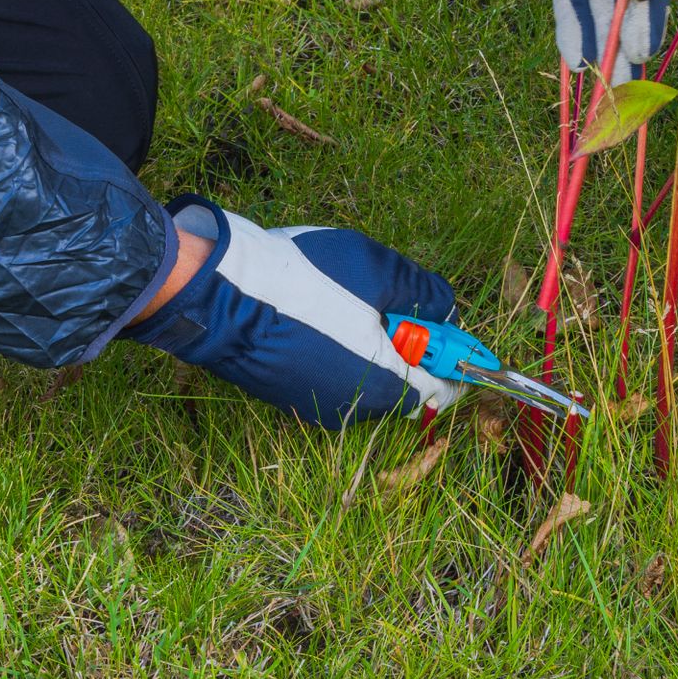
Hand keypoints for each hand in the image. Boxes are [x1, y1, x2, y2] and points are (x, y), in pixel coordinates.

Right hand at [124, 198, 462, 428]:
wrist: (223, 296)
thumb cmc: (305, 280)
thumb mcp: (380, 271)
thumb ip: (424, 292)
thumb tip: (447, 307)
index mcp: (385, 383)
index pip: (442, 388)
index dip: (454, 356)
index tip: (451, 327)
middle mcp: (355, 407)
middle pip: (407, 385)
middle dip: (415, 349)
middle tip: (401, 306)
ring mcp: (321, 406)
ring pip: (372, 381)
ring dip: (381, 349)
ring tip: (360, 304)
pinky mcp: (294, 397)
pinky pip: (340, 380)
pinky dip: (350, 354)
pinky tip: (332, 317)